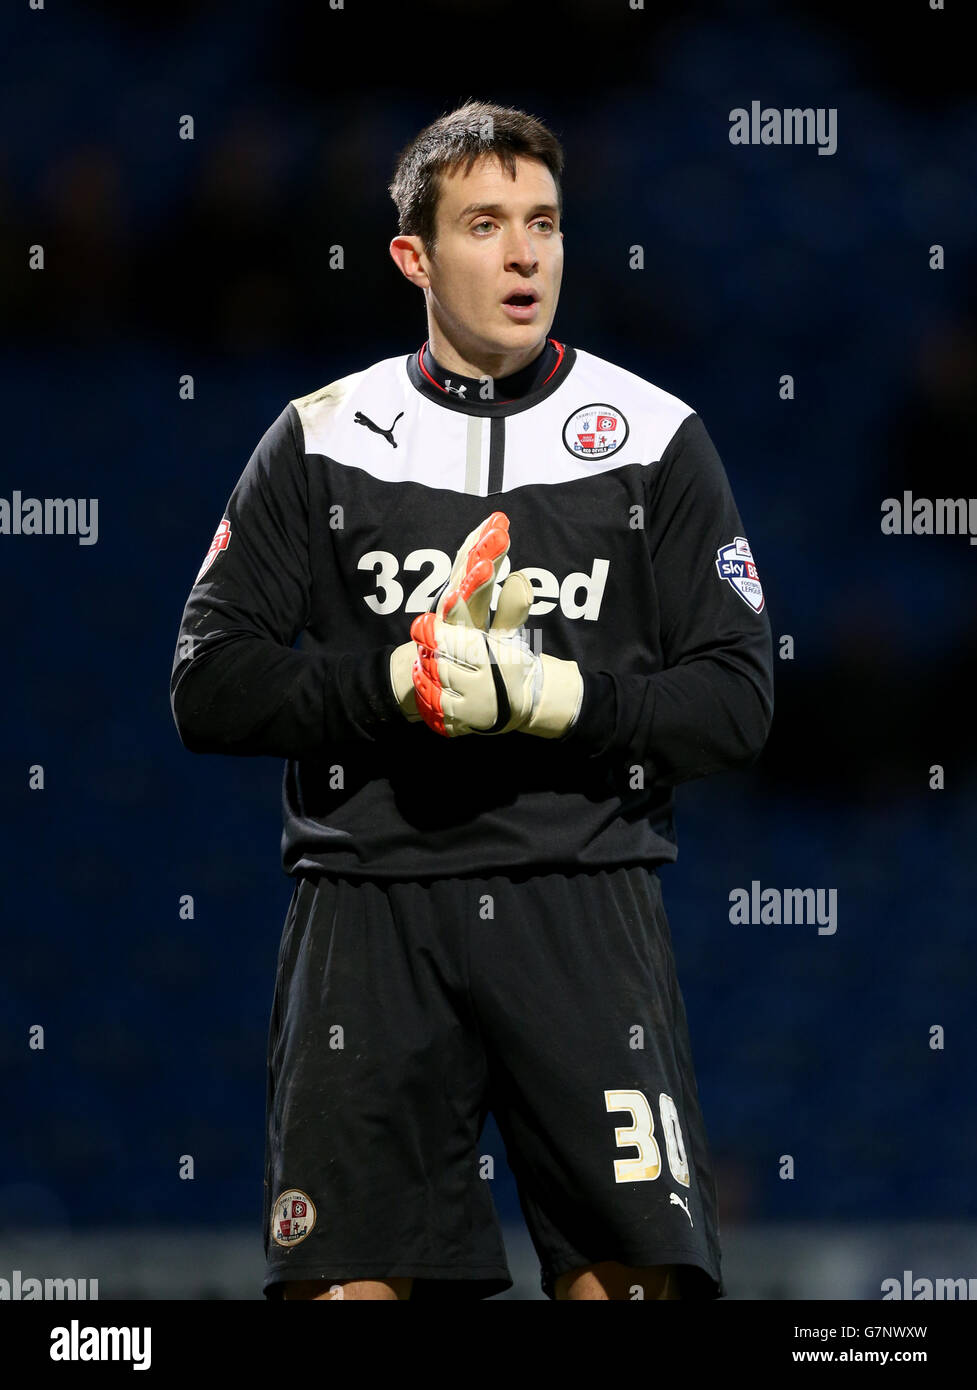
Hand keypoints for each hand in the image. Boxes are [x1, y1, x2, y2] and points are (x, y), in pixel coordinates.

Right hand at [388, 511, 510, 719]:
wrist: (435, 695)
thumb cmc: (471, 659)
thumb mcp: (501, 634)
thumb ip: (510, 608)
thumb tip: (521, 576)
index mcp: (469, 602)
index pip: (475, 565)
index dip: (484, 543)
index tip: (499, 519)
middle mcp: (454, 612)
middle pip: (466, 577)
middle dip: (481, 555)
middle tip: (497, 531)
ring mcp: (445, 632)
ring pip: (457, 602)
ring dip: (469, 583)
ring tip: (484, 564)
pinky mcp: (440, 653)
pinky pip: (446, 634)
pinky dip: (450, 618)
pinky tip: (454, 598)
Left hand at [411, 572, 583, 738]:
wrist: (520, 705)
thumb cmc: (509, 662)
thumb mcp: (513, 635)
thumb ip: (511, 607)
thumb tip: (519, 578)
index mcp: (498, 660)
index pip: (462, 643)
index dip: (439, 633)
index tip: (424, 624)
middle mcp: (486, 685)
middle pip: (443, 666)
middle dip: (429, 654)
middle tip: (422, 644)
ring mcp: (474, 708)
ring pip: (436, 688)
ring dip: (425, 674)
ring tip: (422, 664)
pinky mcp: (463, 723)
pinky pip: (434, 710)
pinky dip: (426, 697)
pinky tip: (426, 685)